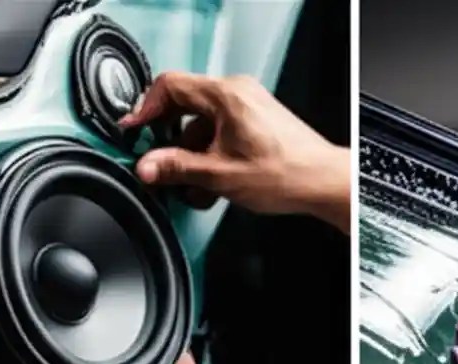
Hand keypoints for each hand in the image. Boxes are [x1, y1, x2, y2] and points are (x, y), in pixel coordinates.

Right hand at [121, 72, 348, 229]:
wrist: (322, 182)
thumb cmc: (286, 173)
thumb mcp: (219, 175)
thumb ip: (176, 168)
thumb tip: (146, 166)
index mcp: (226, 95)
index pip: (169, 86)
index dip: (145, 109)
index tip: (135, 130)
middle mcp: (237, 93)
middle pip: (184, 106)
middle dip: (170, 139)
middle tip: (160, 162)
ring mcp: (248, 105)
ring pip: (202, 123)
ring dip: (192, 153)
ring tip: (193, 184)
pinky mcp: (256, 121)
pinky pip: (220, 130)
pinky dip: (211, 153)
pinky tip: (212, 182)